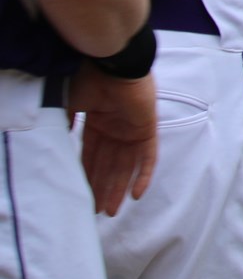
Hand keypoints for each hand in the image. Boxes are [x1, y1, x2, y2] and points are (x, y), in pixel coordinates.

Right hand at [66, 67, 157, 215]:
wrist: (112, 66)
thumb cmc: (89, 80)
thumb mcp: (70, 104)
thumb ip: (66, 123)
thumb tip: (58, 140)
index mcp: (98, 122)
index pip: (92, 155)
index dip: (87, 175)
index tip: (81, 195)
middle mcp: (116, 128)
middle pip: (109, 165)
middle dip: (102, 188)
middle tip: (95, 212)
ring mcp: (133, 129)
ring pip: (126, 166)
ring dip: (118, 188)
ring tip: (109, 211)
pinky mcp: (147, 129)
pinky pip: (149, 156)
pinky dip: (143, 175)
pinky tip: (136, 195)